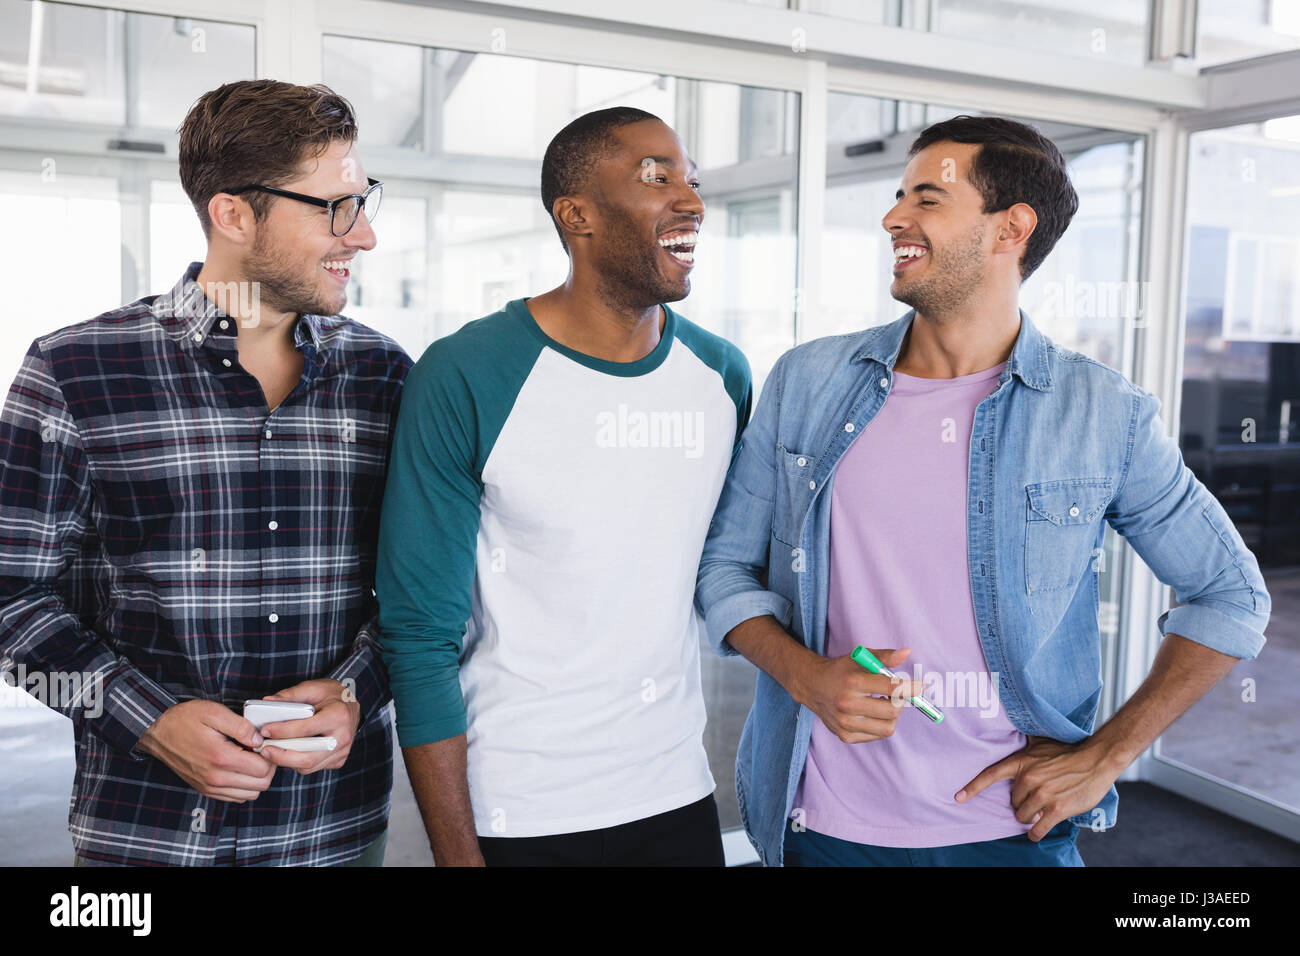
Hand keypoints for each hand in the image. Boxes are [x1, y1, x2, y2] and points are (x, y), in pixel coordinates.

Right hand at [138, 699, 274, 802]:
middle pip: (261, 785)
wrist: (158, 732)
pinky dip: (244, 786)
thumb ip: (241, 726)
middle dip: (268, 767)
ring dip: (257, 778)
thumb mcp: (214, 712)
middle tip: (262, 750)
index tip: (266, 742)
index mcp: (221, 758)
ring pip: (250, 794)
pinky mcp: (205, 790)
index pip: (263, 769)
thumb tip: (259, 740)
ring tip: (251, 758)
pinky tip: (240, 767)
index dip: (270, 754)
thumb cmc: (185, 719)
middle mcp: (216, 778)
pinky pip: (235, 797)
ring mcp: (210, 787)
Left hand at [258, 678, 361, 773]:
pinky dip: (297, 763)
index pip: (306, 729)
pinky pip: (313, 767)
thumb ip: (291, 694)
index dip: (283, 731)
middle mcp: (343, 737)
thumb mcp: (313, 687)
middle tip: (264, 750)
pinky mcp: (338, 760)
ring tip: (272, 751)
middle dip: (282, 756)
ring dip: (287, 761)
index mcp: (338, 716)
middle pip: (308, 756)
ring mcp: (342, 751)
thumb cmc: (331, 695)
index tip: (265, 730)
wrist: (351, 704)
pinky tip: (288, 752)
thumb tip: (267, 701)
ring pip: (309, 766)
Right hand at [793, 648, 924, 742]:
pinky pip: (877, 735)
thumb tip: (908, 652)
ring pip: (888, 728)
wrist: (812, 686)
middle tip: (897, 695)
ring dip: (892, 715)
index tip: (920, 686)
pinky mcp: (846, 736)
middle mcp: (848, 704)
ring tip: (882, 703)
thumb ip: (885, 657)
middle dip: (901, 702)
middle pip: (893, 711)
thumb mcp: (860, 658)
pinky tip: (872, 713)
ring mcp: (846, 723)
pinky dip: (880, 724)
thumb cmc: (841, 670)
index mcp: (853, 681)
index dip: (911, 688)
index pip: (893, 688)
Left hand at [955, 735, 1118, 840]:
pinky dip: (1035, 833)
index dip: (973, 788)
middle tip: (1034, 797)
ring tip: (1040, 810)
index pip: (990, 775)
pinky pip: (1038, 828)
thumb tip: (1009, 723)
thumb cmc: (1069, 751)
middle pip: (1012, 802)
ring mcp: (1043, 795)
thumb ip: (1023, 741)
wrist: (1096, 760)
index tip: (958, 798)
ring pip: (1023, 816)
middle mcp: (1029, 779)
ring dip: (1029, 817)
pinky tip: (1036, 831)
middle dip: (1021, 803)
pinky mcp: (1057, 809)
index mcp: (1022, 763)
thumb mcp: (1041, 742)